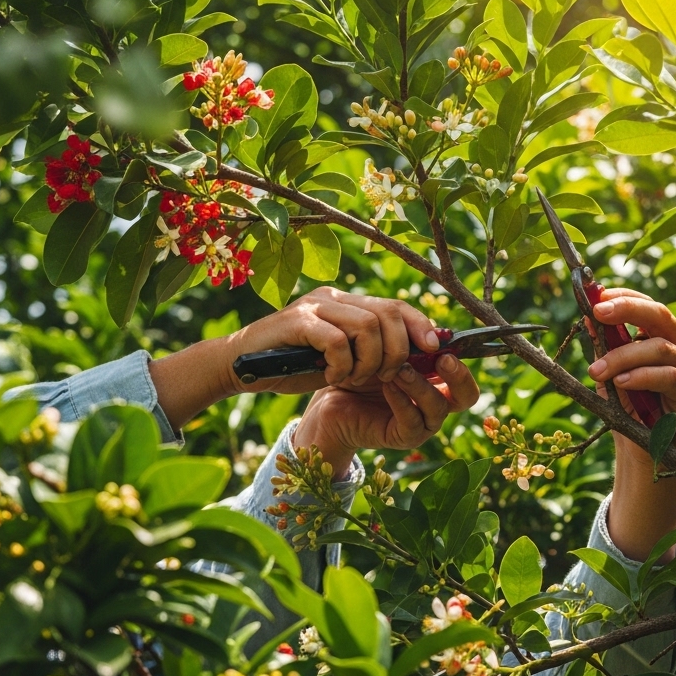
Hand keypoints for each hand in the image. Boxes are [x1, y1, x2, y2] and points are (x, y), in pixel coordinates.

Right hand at [224, 286, 441, 393]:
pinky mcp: (297, 321)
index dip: (420, 324)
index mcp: (348, 303)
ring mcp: (315, 306)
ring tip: (352, 378)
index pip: (395, 305)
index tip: (433, 349)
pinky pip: (337, 340)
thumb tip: (416, 359)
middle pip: (387, 313)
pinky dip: (342, 364)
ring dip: (369, 361)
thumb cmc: (294, 365)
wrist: (242, 367)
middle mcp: (334, 297)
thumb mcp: (342, 360)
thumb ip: (370, 352)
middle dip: (397, 349)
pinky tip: (331, 376)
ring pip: (367, 326)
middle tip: (384, 376)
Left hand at [293, 353, 479, 477]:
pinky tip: (389, 385)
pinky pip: (412, 421)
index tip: (443, 345)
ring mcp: (422, 423)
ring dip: (420, 385)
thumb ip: (411, 339)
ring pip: (437, 408)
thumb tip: (437, 336)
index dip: (462, 362)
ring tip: (401, 369)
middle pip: (466, 397)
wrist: (331, 396)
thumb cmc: (362, 369)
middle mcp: (436, 403)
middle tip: (442, 360)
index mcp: (438, 381)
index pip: (465, 375)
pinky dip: (402, 400)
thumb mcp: (387, 347)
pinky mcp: (403, 437)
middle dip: (458, 377)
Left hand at [586, 288, 675, 453]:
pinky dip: (641, 377)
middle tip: (598, 312)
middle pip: (660, 315)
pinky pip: (668, 376)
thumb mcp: (610, 370)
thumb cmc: (628, 406)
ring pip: (659, 347)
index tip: (597, 297)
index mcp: (665, 335)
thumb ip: (604, 344)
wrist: (642, 449)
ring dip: (622, 356)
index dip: (625, 296)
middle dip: (627, 310)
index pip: (648, 305)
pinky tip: (621, 383)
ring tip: (597, 371)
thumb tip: (589, 315)